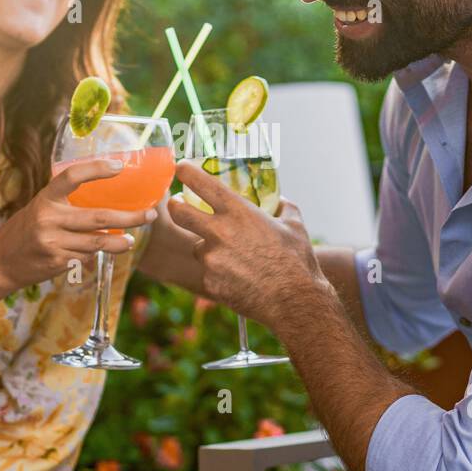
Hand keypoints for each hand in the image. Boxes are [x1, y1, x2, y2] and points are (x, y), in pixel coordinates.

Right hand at [0, 158, 157, 292]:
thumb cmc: (24, 231)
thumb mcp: (40, 209)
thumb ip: (66, 204)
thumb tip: (106, 198)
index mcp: (45, 198)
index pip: (72, 176)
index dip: (96, 169)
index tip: (119, 167)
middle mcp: (48, 218)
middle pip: (98, 218)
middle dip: (130, 218)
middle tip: (150, 215)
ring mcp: (53, 242)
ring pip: (97, 243)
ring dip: (119, 243)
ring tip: (131, 240)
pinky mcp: (56, 262)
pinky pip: (85, 258)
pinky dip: (96, 256)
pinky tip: (102, 253)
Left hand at [167, 160, 327, 330]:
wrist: (294, 302)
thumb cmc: (297, 260)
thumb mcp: (295, 225)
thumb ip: (283, 207)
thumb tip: (280, 201)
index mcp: (238, 212)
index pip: (201, 183)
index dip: (186, 172)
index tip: (181, 168)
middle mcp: (219, 233)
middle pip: (178, 212)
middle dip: (174, 206)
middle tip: (178, 206)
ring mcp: (211, 259)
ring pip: (198, 247)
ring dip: (208, 248)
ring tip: (236, 258)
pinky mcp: (210, 282)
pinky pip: (209, 272)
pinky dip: (220, 273)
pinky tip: (240, 279)